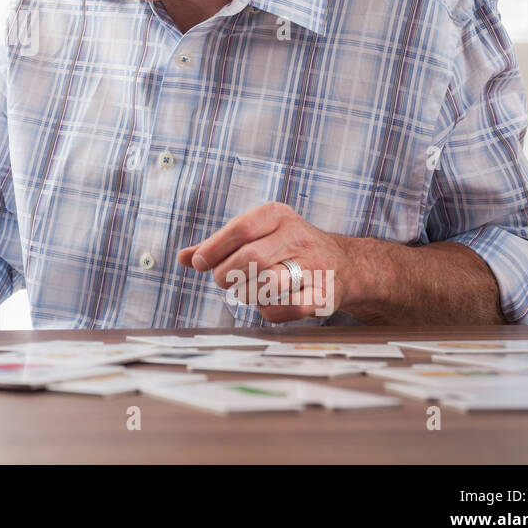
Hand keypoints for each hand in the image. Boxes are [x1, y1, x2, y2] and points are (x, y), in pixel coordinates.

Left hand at [176, 202, 359, 322]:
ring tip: (244, 291)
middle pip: (250, 258)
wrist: (346, 264)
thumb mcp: (257, 234)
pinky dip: (267, 311)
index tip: (198, 263)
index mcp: (279, 216)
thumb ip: (219, 245)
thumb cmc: (287, 248)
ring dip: (246, 293)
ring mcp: (315, 267)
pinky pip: (286, 309)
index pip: (240, 228)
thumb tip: (181, 257)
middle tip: (223, 280)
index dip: (213, 248)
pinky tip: (266, 304)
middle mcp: (299, 237)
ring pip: (268, 284)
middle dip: (227, 274)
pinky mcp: (324, 296)